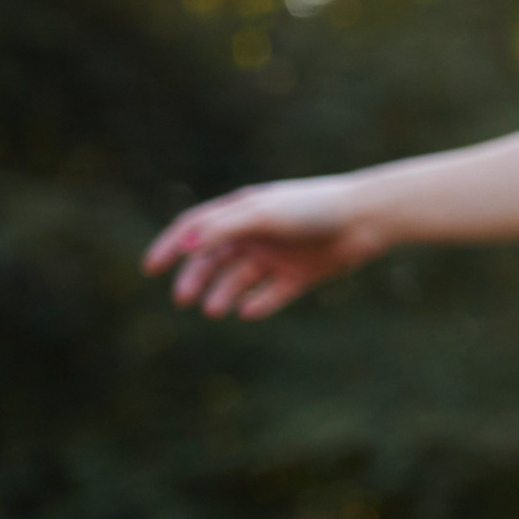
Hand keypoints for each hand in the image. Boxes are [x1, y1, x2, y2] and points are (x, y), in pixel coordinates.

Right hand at [143, 176, 392, 318]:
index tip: (150, 268)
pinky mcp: (300, 276)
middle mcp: (257, 234)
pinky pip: (272, 295)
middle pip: (213, 259)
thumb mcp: (263, 214)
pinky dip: (258, 304)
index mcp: (244, 211)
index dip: (171, 246)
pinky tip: (248, 311)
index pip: (196, 228)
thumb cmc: (313, 208)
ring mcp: (278, 256)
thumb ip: (223, 229)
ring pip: (239, 281)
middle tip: (184, 299)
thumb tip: (185, 245)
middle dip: (195, 278)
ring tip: (214, 309)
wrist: (367, 218)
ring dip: (223, 294)